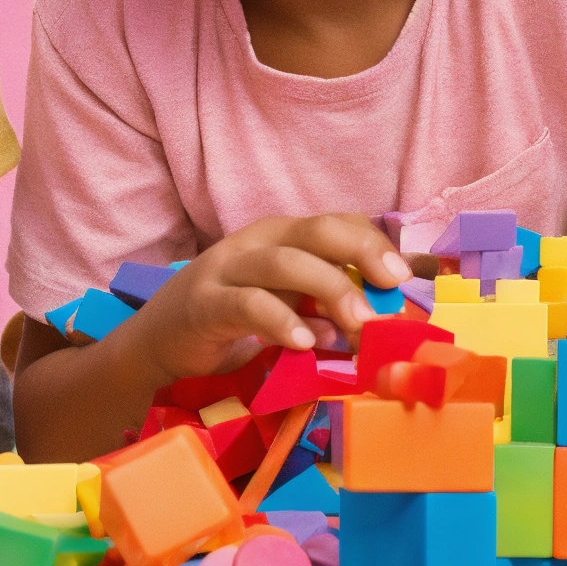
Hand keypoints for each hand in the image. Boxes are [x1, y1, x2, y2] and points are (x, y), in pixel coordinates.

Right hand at [116, 213, 410, 386]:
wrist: (158, 342)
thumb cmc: (232, 320)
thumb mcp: (287, 304)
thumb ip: (327, 302)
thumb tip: (389, 315)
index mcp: (281, 236)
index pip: (335, 222)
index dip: (374, 243)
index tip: (408, 276)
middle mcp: (255, 242)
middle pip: (315, 231)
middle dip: (361, 254)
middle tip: (393, 288)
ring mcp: (226, 269)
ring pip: (284, 263)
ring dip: (330, 291)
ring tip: (360, 326)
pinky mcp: (203, 303)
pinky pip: (248, 304)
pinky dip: (282, 321)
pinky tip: (305, 342)